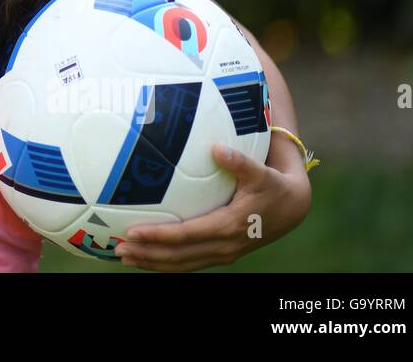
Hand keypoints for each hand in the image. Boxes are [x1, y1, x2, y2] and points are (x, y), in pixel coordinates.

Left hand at [114, 142, 311, 271]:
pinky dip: (166, 262)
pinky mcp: (222, 253)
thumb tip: (216, 148)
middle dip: (147, 254)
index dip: (158, 236)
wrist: (295, 206)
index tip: (132, 232)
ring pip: (182, 264)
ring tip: (124, 256)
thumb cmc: (273, 184)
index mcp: (229, 226)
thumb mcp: (261, 172)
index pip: (186, 235)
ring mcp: (224, 253)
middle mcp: (224, 245)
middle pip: (178, 256)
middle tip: (117, 248)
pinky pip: (190, 262)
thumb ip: (240, 162)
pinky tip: (147, 257)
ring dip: (152, 262)